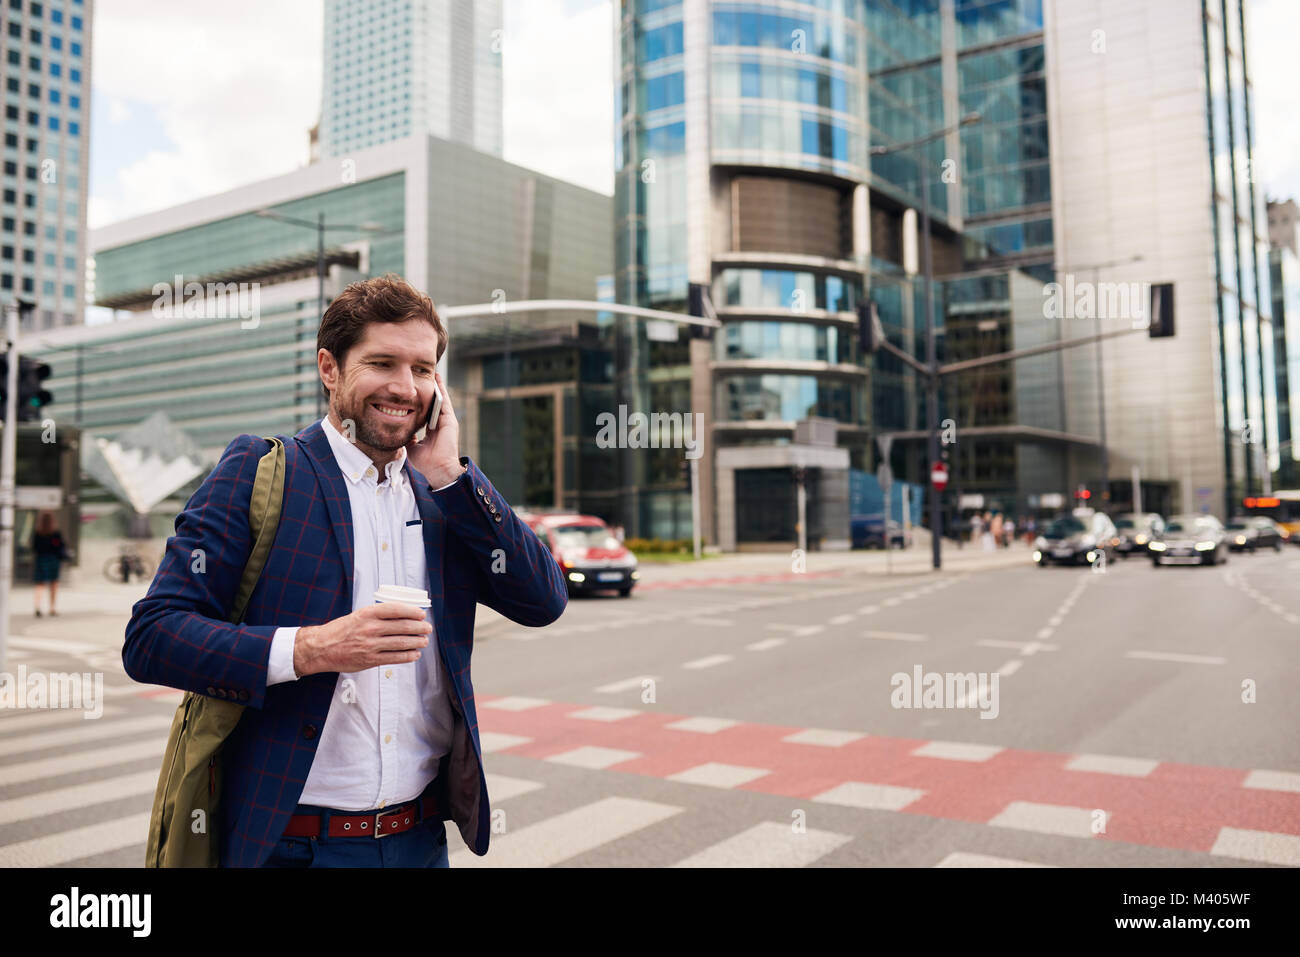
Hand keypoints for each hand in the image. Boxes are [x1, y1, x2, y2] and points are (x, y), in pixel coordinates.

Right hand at [293, 603, 431, 676]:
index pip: (396, 609)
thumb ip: (378, 615)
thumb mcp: (359, 615)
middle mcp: (370, 628)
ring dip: (417, 642)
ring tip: (424, 641)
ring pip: (401, 642)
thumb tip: (403, 616)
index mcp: (368, 613)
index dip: (412, 611)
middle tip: (427, 628)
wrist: (321, 647)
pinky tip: (414, 654)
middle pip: (403, 626)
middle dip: (419, 628)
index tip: (421, 614)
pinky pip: (394, 658)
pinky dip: (408, 656)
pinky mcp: (370, 660)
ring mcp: (370, 645)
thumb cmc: (341, 630)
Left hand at [406, 370, 464, 487]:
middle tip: (425, 377)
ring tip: (433, 373)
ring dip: (437, 386)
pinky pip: (444, 401)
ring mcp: (446, 421)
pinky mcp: (450, 420)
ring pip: (441, 400)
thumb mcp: (412, 446)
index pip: (427, 412)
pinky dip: (441, 390)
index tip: (415, 391)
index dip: (422, 401)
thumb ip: (409, 437)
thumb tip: (402, 430)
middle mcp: (441, 424)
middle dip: (430, 390)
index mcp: (433, 430)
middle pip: (435, 403)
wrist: (437, 469)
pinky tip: (437, 379)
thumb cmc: (426, 462)